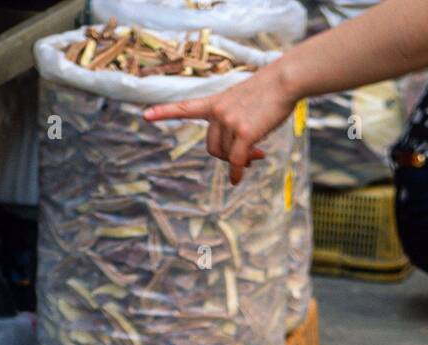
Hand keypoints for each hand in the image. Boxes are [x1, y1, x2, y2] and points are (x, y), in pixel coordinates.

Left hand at [144, 61, 295, 184]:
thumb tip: (238, 159)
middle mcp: (217, 112)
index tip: (145, 115)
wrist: (282, 82)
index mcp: (214, 103)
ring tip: (257, 154)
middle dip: (226, 157)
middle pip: (212, 148)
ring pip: (227, 156)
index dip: (164, 112)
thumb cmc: (267, 94)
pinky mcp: (244, 132)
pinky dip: (237, 173)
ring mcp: (229, 121)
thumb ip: (234, 126)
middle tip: (245, 159)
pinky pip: (236, 161)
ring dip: (240, 162)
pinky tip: (239, 178)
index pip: (185, 107)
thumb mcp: (243, 105)